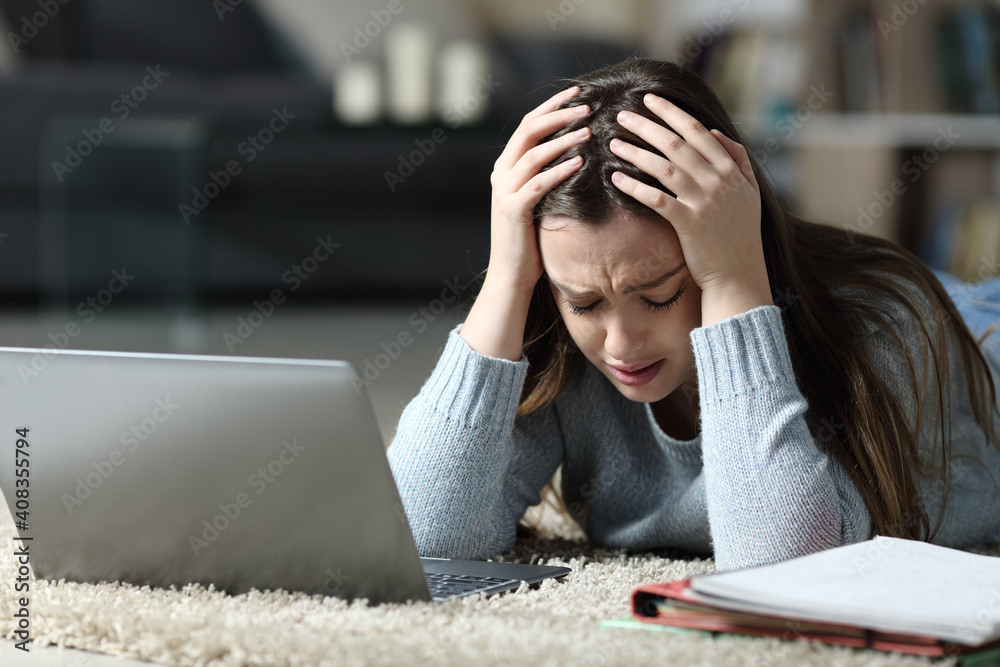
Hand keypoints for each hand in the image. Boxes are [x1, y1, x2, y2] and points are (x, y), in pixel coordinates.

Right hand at [487, 85, 590, 290]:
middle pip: (528, 131)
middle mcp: (500, 174)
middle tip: (586, 105)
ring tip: (588, 130)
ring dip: (562, 139)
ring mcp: (504, 192)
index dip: (551, 107)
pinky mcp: (512, 210)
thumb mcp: (538, 200)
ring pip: (533, 154)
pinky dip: (559, 170)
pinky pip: (538, 184)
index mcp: (505, 167)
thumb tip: (579, 151)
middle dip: (557, 115)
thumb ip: (547, 175)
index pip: (527, 126)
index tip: (576, 92)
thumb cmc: (531, 239)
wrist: (511, 274)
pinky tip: (580, 162)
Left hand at [608, 94, 770, 321]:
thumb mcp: (749, 192)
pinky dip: (635, 186)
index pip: (697, 131)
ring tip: (613, 142)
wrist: (740, 274)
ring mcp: (703, 202)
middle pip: (676, 144)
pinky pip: (656, 199)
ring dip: (635, 152)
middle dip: (647, 125)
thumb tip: (714, 132)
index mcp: (730, 169)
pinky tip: (616, 177)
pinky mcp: (688, 224)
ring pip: (663, 167)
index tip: (651, 99)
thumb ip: (736, 159)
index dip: (672, 113)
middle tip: (622, 114)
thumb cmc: (741, 234)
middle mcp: (717, 181)